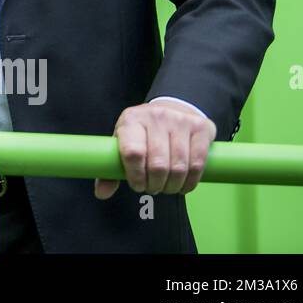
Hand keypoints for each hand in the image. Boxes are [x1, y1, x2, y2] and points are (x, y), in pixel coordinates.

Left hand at [94, 99, 216, 199]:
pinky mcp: (201, 127)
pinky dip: (191, 181)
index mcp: (131, 120)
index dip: (136, 175)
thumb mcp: (123, 143)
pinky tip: (183, 186)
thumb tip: (101, 193)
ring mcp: (180, 120)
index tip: (137, 185)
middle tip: (153, 189)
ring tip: (166, 188)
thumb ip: (111, 169)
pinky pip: (198, 163)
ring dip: (172, 186)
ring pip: (179, 166)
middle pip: (158, 164)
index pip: (132, 152)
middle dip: (155, 185)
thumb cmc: (143, 132)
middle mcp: (156, 116)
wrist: (172, 109)